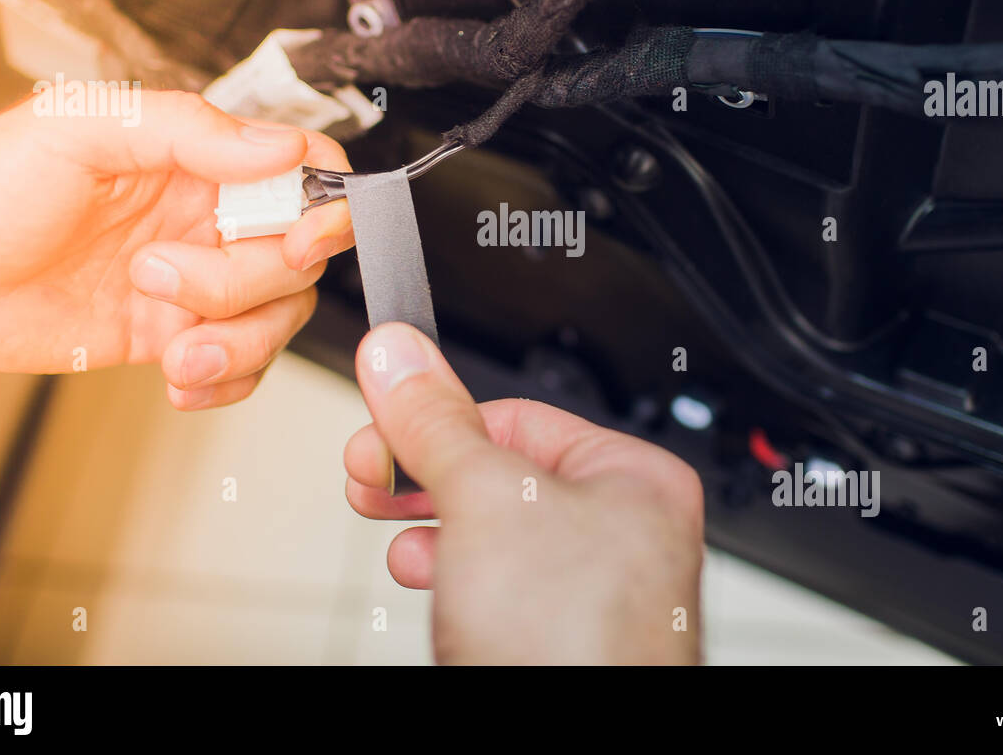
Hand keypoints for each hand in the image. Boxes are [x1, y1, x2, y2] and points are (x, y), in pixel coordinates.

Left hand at [0, 90, 352, 409]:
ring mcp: (192, 279)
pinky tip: (178, 376)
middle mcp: (204, 216)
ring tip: (172, 344)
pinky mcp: (170, 334)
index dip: (324, 206)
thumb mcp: (72, 130)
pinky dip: (225, 381)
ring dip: (236, 342)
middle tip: (165, 277)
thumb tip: (278, 147)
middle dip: (244, 282)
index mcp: (195, 156)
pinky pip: (239, 365)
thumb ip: (180, 126)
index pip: (306, 167)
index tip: (299, 236)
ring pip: (277, 317)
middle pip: (298, 256)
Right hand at [344, 322, 704, 664]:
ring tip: (389, 522)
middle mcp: (624, 533)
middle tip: (368, 472)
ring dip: (429, 522)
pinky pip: (497, 585)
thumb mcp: (486, 501)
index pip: (520, 414)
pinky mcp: (558, 639)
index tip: (380, 417)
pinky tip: (421, 574)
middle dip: (424, 471)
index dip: (441, 415)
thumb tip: (398, 356)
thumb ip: (435, 424)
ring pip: (493, 532)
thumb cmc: (573, 646)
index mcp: (634, 480)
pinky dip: (451, 573)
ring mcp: (592, 593)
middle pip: (501, 472)